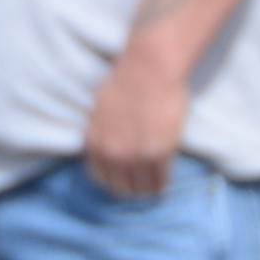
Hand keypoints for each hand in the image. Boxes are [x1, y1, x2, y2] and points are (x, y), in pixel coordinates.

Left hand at [81, 51, 187, 197]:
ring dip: (147, 190)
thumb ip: (101, 132)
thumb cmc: (126, 80)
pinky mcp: (159, 154)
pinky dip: (162, 184)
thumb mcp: (100, 110)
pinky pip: (160, 180)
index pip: (100, 177)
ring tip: (153, 188)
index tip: (122, 180)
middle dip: (131, 189)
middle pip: (121, 187)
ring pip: (142, 188)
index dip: (113, 180)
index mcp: (95, 143)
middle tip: (141, 186)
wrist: (149, 69)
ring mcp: (136, 156)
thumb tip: (107, 146)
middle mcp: (113, 154)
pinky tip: (164, 182)